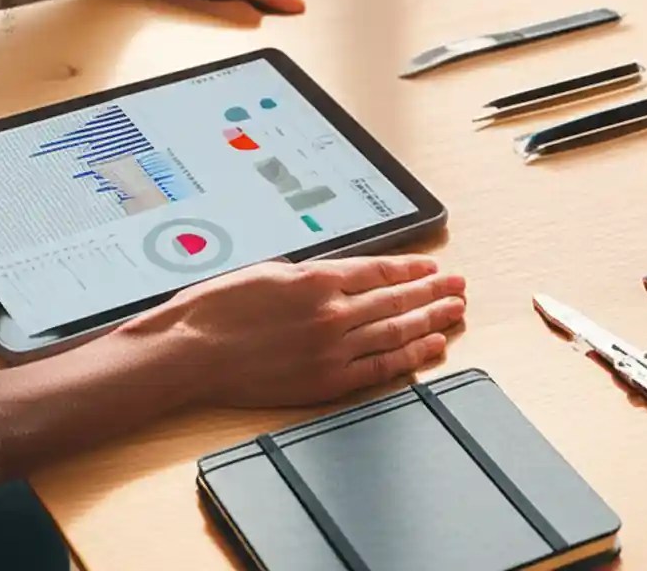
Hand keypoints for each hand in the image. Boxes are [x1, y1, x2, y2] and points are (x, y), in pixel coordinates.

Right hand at [142, 256, 464, 407]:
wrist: (188, 353)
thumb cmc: (215, 310)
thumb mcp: (269, 273)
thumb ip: (312, 276)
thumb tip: (341, 279)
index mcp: (317, 279)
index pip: (381, 271)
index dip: (412, 268)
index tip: (432, 265)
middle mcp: (332, 312)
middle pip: (397, 299)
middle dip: (433, 290)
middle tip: (458, 285)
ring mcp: (332, 349)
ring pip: (396, 331)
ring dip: (431, 319)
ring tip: (455, 310)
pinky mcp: (326, 381)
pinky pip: (380, 366)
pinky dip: (410, 355)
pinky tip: (432, 346)